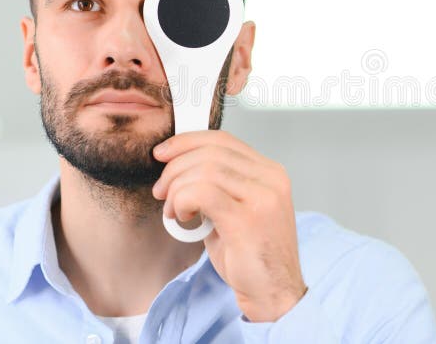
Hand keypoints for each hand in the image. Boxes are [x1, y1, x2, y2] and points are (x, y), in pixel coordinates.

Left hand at [152, 130, 307, 321]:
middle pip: (211, 152)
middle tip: (161, 191)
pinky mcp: (248, 219)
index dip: (187, 142)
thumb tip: (179, 170)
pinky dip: (183, 200)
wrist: (274, 294)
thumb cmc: (253, 257)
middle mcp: (271, 179)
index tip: (163, 153)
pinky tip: (183, 217)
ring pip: (205, 169)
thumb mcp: (237, 211)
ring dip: (177, 188)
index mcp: (270, 173)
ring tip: (174, 211)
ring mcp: (263, 197)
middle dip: (175, 167)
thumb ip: (218, 186)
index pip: (223, 141)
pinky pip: (202, 193)